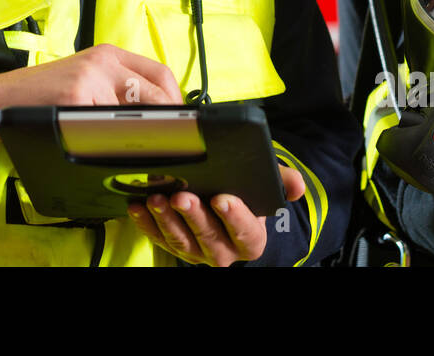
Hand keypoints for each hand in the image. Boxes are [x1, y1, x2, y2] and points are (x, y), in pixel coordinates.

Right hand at [0, 44, 182, 151]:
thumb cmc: (42, 97)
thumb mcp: (84, 80)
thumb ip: (116, 90)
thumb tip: (160, 118)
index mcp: (108, 55)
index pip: (159, 74)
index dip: (176, 101)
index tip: (182, 124)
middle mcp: (102, 62)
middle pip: (155, 93)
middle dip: (169, 122)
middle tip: (173, 145)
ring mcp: (88, 79)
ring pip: (136, 111)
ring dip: (147, 136)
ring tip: (151, 154)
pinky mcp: (73, 100)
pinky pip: (107, 128)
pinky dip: (116, 145)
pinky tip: (118, 156)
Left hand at [126, 165, 305, 265]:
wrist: (227, 208)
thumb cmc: (247, 195)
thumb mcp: (267, 186)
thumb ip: (283, 182)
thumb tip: (297, 186)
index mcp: (250, 239)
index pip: (245, 233)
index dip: (234, 217)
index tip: (221, 198)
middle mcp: (224, 252)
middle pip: (208, 237)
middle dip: (194, 216)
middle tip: (181, 196)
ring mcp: (196, 252)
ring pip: (180, 241)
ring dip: (165, 221)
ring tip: (156, 199)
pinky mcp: (173, 246)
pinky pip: (158, 238)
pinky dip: (146, 223)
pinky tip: (137, 206)